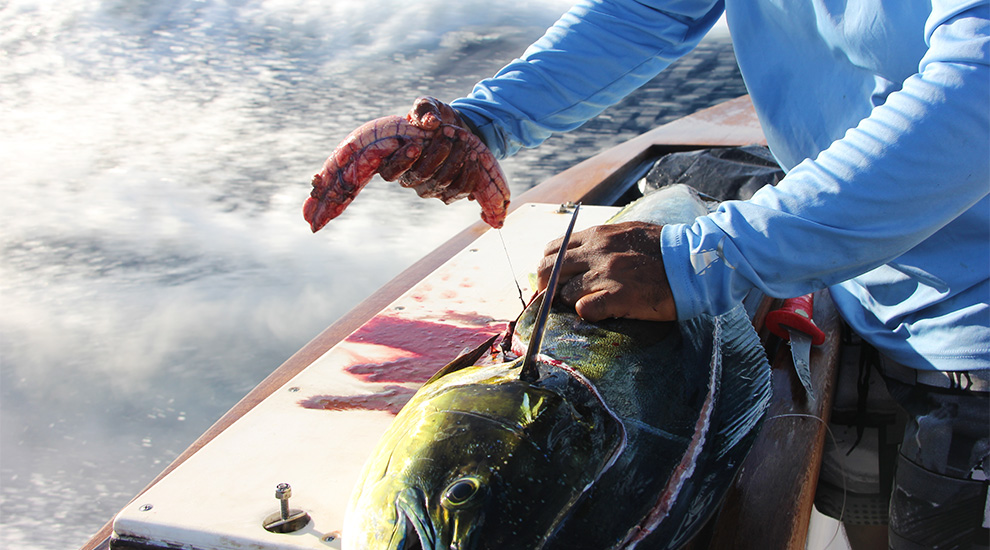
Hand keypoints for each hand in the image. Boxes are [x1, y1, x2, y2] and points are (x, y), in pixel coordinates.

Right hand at [379, 97, 483, 203]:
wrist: (456, 131)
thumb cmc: (434, 118)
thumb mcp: (427, 106)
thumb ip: (424, 109)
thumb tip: (431, 122)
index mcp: (396, 160)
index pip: (390, 172)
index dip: (401, 162)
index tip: (416, 146)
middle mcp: (411, 180)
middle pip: (422, 175)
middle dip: (439, 152)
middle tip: (450, 132)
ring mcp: (430, 189)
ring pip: (442, 181)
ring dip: (456, 159)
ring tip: (464, 140)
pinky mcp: (448, 194)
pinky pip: (459, 190)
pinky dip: (469, 173)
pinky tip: (473, 156)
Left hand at [536, 221, 676, 321]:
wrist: (692, 262)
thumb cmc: (662, 249)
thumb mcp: (627, 233)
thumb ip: (600, 242)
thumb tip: (579, 255)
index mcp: (598, 235)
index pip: (553, 249)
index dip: (548, 267)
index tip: (552, 279)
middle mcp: (596, 252)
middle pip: (548, 270)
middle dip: (546, 287)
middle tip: (554, 299)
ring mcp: (606, 274)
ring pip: (564, 292)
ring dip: (571, 302)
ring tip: (590, 303)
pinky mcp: (618, 296)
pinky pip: (584, 309)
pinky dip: (587, 313)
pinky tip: (600, 312)